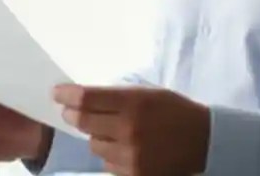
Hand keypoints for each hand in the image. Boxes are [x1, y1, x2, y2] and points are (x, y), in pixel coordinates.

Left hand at [54, 84, 209, 175]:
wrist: (203, 141)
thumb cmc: (173, 110)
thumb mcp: (147, 93)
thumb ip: (116, 96)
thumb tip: (82, 98)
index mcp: (133, 103)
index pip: (88, 98)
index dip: (66, 95)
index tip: (56, 93)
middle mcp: (129, 129)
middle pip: (84, 122)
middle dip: (74, 115)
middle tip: (71, 111)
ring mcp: (130, 155)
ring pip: (94, 146)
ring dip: (97, 137)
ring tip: (113, 131)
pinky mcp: (134, 174)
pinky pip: (107, 164)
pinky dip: (111, 156)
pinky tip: (125, 148)